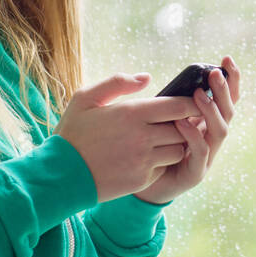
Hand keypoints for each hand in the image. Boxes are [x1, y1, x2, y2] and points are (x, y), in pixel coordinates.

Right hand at [55, 72, 202, 203]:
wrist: (60, 176)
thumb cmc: (72, 133)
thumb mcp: (85, 98)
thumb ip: (117, 83)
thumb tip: (146, 77)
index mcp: (132, 113)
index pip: (178, 106)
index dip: (192, 103)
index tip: (196, 100)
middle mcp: (142, 137)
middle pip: (183, 127)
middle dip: (185, 123)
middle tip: (181, 120)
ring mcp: (143, 160)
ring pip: (178, 149)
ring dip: (176, 142)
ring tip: (165, 137)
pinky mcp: (141, 179)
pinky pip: (165, 167)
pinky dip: (162, 160)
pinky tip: (150, 155)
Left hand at [136, 55, 240, 204]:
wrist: (141, 186)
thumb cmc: (151, 148)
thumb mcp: (161, 119)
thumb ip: (169, 103)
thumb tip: (161, 77)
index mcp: (206, 123)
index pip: (227, 99)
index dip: (231, 80)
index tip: (226, 59)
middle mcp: (211, 138)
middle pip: (228, 111)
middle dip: (224, 91)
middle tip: (214, 74)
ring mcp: (207, 156)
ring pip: (220, 131)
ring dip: (211, 110)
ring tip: (198, 94)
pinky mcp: (196, 173)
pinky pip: (201, 153)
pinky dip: (193, 136)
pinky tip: (181, 123)